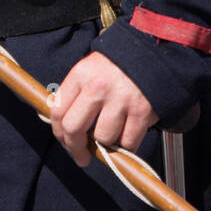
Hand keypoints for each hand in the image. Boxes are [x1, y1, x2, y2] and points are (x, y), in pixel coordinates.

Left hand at [50, 53, 158, 167]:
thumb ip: (76, 95)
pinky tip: (126, 134)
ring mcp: (120, 100)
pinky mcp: (141, 111)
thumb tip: (64, 126)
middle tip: (81, 156)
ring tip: (110, 135)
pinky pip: (128, 142)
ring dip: (105, 144)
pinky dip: (127, 145)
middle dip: (76, 148)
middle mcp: (97, 87)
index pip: (58, 111)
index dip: (59, 133)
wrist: (152, 53)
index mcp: (80, 75)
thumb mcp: (90, 70)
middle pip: (74, 129)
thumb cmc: (117, 65)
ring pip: (102, 138)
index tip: (65, 142)